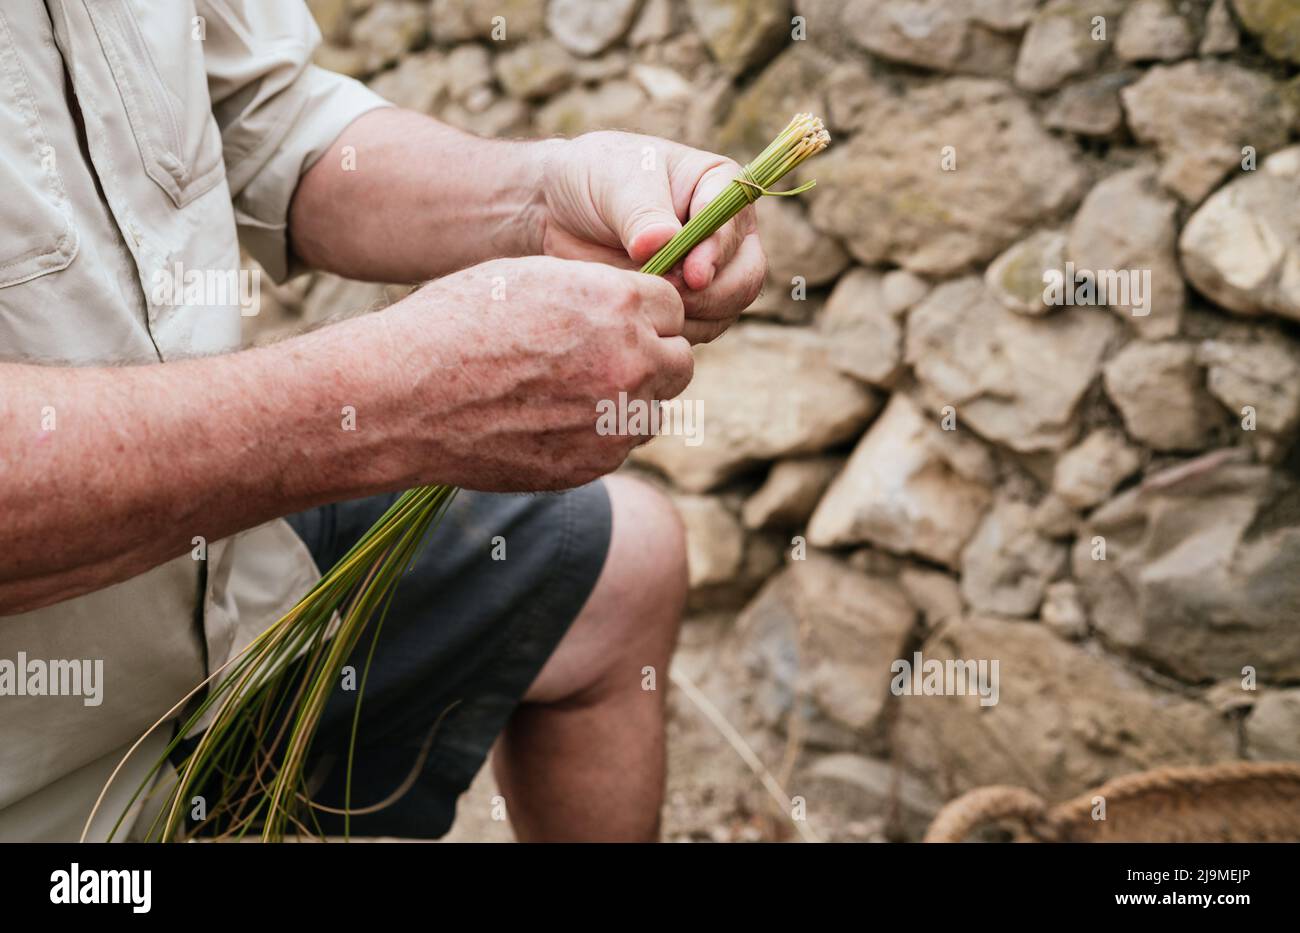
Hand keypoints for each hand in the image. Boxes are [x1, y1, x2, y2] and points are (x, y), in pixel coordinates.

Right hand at [387, 256, 691, 491]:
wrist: (405, 398)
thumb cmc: (457, 325)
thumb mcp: (533, 279)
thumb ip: (597, 294)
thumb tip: (635, 309)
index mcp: (618, 305)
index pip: (674, 307)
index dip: (645, 313)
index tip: (619, 321)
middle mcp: (630, 363)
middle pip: (679, 361)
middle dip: (652, 357)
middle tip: (606, 358)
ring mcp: (614, 421)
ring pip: (653, 410)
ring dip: (627, 401)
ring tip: (568, 392)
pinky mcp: (593, 465)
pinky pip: (618, 446)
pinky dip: (597, 436)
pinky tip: (548, 421)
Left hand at [537, 132, 767, 344]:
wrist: (559, 212)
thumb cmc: (594, 180)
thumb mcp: (616, 185)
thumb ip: (643, 215)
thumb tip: (663, 242)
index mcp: (720, 186)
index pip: (735, 224)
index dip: (717, 252)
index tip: (692, 274)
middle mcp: (727, 232)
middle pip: (745, 277)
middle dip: (709, 294)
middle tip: (665, 294)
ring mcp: (713, 272)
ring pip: (725, 310)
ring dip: (688, 314)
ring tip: (643, 299)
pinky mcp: (692, 304)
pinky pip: (699, 330)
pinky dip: (673, 329)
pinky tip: (642, 316)